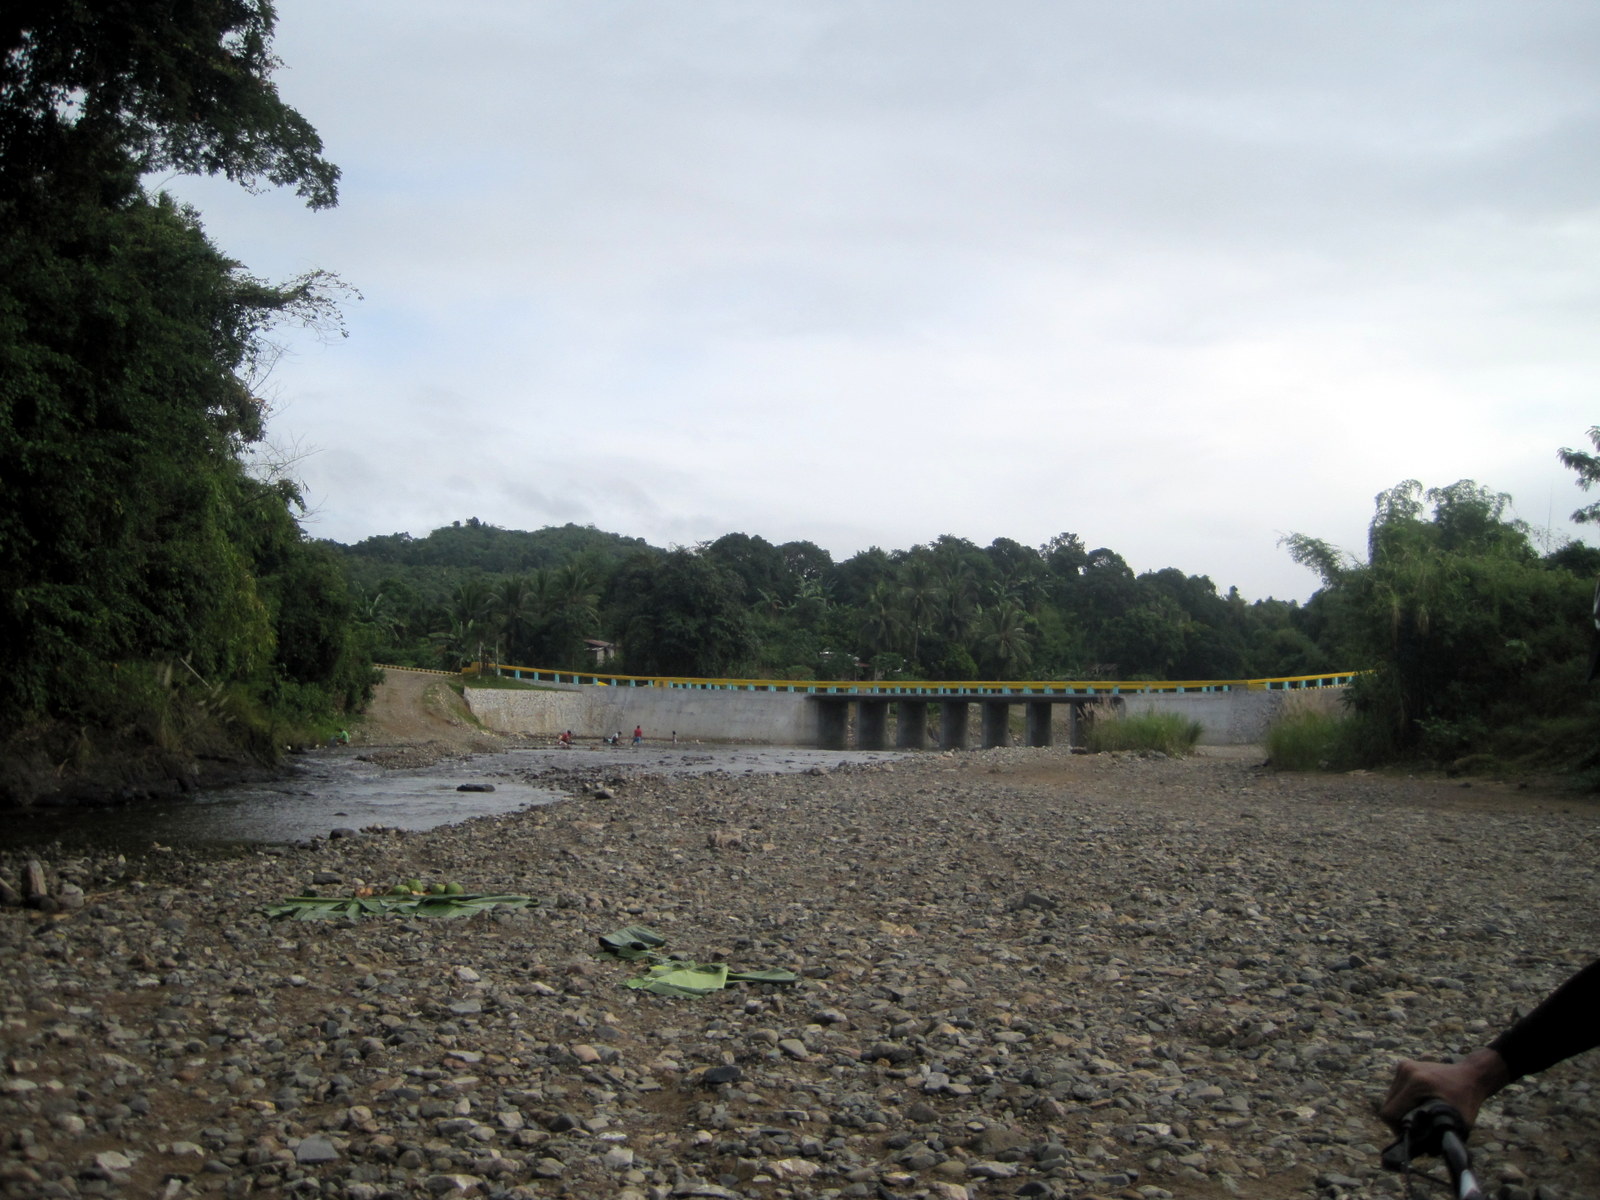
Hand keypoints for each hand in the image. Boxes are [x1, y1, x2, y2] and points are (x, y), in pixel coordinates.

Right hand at [1378, 1048, 1508, 1131]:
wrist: (1471, 1075)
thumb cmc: (1467, 1100)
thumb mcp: (1458, 1122)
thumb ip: (1441, 1137)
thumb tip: (1425, 1152)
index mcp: (1417, 1083)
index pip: (1390, 1112)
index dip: (1396, 1129)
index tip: (1410, 1137)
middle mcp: (1406, 1071)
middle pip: (1387, 1105)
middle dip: (1398, 1121)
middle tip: (1414, 1131)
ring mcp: (1404, 1066)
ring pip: (1389, 1098)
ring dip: (1399, 1110)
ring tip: (1416, 1118)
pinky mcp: (1404, 1066)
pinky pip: (1395, 1090)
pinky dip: (1402, 1101)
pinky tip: (1416, 1106)